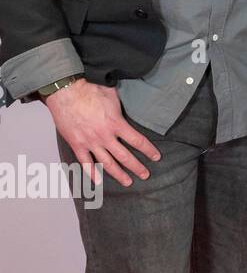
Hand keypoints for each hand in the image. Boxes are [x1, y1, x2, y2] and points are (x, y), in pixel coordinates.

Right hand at [44, 79, 160, 186]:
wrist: (65, 92)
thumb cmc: (90, 90)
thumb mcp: (113, 95)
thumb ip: (123, 106)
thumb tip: (134, 104)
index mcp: (116, 124)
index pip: (138, 141)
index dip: (149, 150)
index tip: (156, 157)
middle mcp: (104, 136)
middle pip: (125, 156)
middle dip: (137, 167)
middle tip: (146, 175)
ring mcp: (90, 142)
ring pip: (107, 163)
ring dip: (119, 174)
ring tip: (128, 182)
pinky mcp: (76, 144)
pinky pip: (85, 163)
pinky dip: (91, 173)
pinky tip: (98, 181)